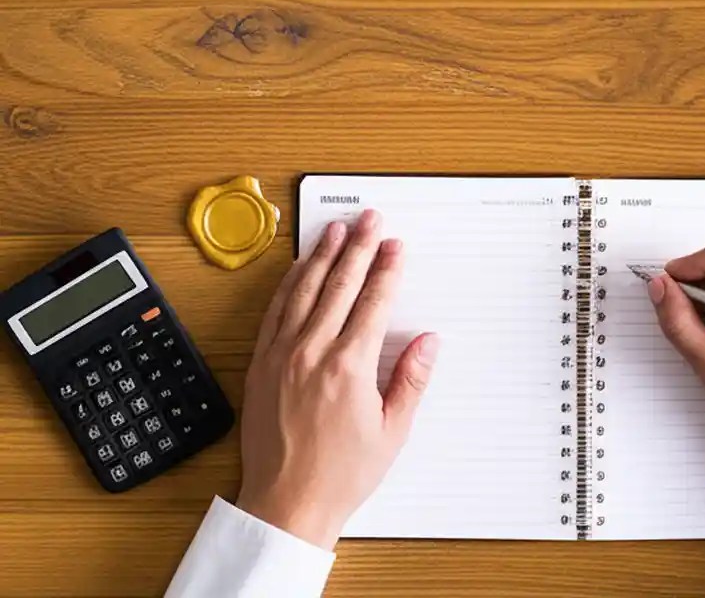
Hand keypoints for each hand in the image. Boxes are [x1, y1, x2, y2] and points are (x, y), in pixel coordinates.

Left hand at [236, 209, 438, 548]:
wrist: (286, 503)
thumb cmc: (340, 474)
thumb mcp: (393, 431)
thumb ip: (411, 380)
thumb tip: (427, 342)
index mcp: (349, 367)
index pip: (373, 303)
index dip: (388, 270)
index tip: (397, 246)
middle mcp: (312, 353)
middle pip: (339, 286)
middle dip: (359, 248)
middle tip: (370, 220)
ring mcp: (281, 356)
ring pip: (303, 291)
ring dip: (322, 257)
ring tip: (336, 230)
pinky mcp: (260, 365)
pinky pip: (275, 312)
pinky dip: (289, 285)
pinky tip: (298, 269)